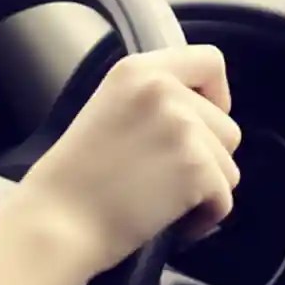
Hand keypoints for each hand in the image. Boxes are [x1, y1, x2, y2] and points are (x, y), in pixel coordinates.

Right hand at [10, 45, 241, 276]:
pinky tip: (168, 221)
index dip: (216, 96)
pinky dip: (203, 219)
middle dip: (206, 158)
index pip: (210, 61)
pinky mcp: (197, 167)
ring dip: (204, 189)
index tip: (201, 124)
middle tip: (163, 180)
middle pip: (226, 124)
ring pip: (228, 163)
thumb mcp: (106, 112)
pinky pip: (223, 199)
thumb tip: (200, 116)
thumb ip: (151, 102)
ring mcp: (183, 127)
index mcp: (137, 71)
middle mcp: (164, 90)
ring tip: (160, 201)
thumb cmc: (74, 181)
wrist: (57, 223)